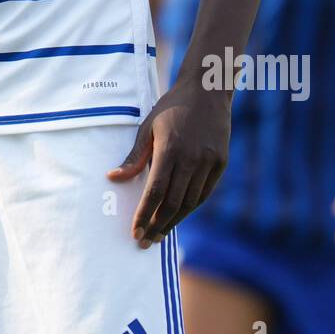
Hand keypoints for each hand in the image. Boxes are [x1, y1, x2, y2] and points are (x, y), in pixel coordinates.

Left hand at [107, 81, 229, 247]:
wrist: (207, 91)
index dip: (145, 215)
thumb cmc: (171, 108)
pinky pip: (204, 193)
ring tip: (159, 234)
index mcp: (170, 149)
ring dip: (174, 222)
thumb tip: (113, 178)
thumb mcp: (148, 127)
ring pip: (191, 202)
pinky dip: (191, 208)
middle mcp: (191, 158)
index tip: (135, 232)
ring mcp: (209, 162)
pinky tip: (178, 216)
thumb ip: (134, 156)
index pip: (155, 191)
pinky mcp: (221, 163)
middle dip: (157, 225)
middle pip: (174, 203)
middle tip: (145, 242)